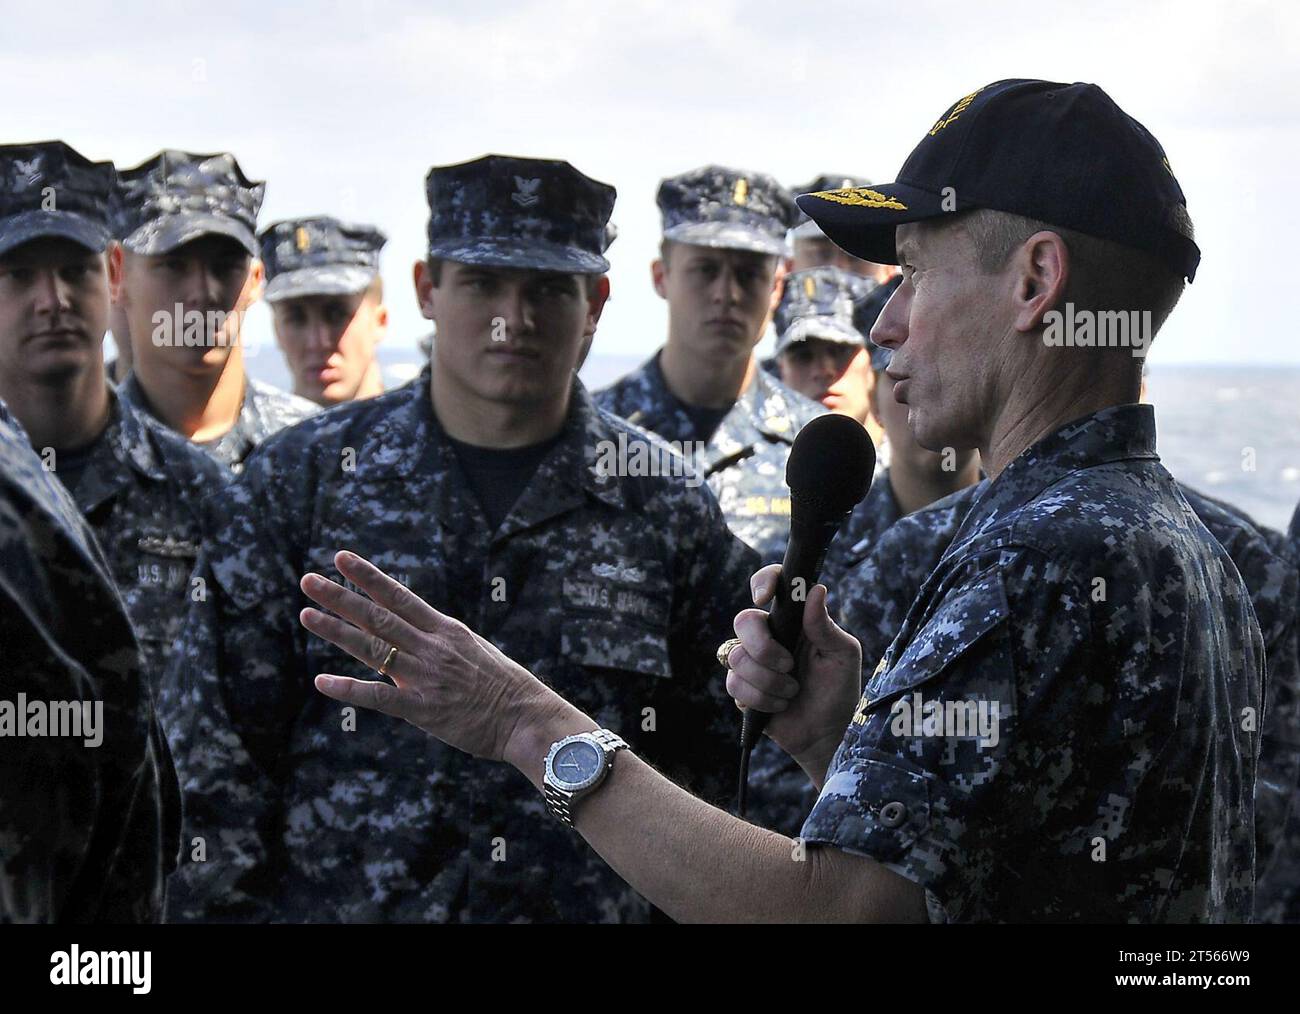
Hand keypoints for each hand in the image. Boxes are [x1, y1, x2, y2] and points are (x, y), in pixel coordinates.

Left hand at [299, 550, 569, 763]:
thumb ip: (441, 643)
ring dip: (336, 631)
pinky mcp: (422, 709)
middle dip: (340, 596)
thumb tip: (415, 634)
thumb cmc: (505, 687)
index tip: (341, 557)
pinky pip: (378, 697)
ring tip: (306, 614)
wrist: (526, 717)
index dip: (368, 576)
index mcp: (445, 630)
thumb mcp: (474, 651)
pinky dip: (349, 689)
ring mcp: (425, 677)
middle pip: (378, 617)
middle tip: (308, 580)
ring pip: (372, 649)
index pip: (398, 596)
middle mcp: (431, 647)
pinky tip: (322, 681)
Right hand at [725, 565, 861, 774]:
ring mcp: (752, 662)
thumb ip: (825, 625)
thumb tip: (816, 589)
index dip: (762, 582)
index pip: (771, 585)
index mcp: (793, 621)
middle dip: (764, 647)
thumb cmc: (839, 690)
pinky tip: (780, 705)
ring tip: (792, 692)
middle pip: (744, 621)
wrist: (828, 734)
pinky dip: (761, 698)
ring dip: (768, 680)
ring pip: (737, 656)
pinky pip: (735, 684)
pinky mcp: (742, 689)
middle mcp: (769, 636)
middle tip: (789, 665)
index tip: (763, 598)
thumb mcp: (842, 655)